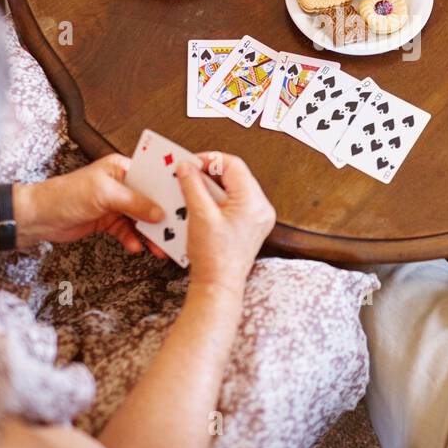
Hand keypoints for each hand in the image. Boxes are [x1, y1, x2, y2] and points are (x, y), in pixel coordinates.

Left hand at [15, 154, 163, 253]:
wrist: (38, 217)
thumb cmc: (65, 195)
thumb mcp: (104, 194)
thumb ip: (134, 203)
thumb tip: (158, 212)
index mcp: (122, 168)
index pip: (152, 176)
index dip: (168, 189)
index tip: (185, 201)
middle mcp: (121, 184)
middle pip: (150, 200)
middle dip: (162, 216)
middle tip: (175, 230)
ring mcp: (115, 204)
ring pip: (141, 219)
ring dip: (149, 233)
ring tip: (159, 247)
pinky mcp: (108, 221)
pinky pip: (127, 231)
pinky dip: (132, 240)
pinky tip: (135, 247)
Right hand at [176, 152, 275, 294]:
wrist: (219, 287)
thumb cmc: (213, 257)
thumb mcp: (199, 215)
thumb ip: (192, 185)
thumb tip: (186, 166)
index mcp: (253, 201)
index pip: (233, 165)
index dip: (209, 160)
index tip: (190, 163)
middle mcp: (261, 208)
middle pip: (234, 176)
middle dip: (208, 174)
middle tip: (187, 175)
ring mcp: (258, 218)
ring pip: (233, 189)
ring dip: (210, 188)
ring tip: (190, 191)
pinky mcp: (251, 227)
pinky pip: (234, 203)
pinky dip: (217, 200)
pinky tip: (200, 206)